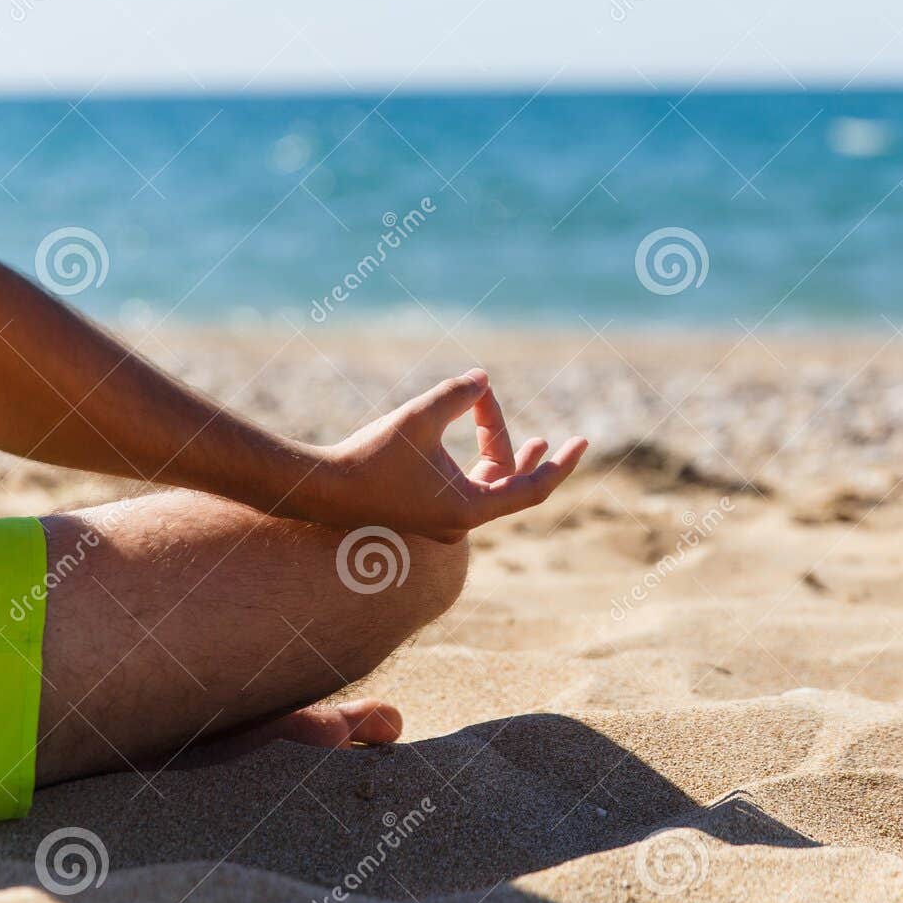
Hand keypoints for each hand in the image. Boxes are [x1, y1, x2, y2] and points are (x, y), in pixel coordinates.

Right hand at [304, 369, 587, 542]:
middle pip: (508, 484)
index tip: (583, 443)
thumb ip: (457, 397)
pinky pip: (466, 489)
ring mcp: (442, 521)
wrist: (319, 491)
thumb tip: (483, 379)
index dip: (561, 466)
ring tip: (536, 439)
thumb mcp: (419, 417)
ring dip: (503, 456)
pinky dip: (478, 464)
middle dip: (528, 454)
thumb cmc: (369, 456)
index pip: (532, 490)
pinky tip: (477, 439)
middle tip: (555, 438)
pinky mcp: (424, 513)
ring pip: (487, 486)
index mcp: (468, 509)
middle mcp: (460, 523)